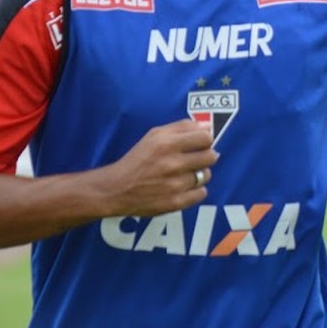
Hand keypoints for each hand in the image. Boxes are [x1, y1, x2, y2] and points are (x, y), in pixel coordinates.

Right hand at [101, 119, 217, 217]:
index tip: (200, 143)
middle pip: (210, 156)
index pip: (205, 138)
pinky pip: (202, 193)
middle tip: (195, 158)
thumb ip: (182, 127)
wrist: (117, 189)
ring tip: (186, 173)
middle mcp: (172, 163)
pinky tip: (183, 187)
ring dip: (200, 174)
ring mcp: (175, 184)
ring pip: (206, 175)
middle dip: (205, 156)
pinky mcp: (176, 202)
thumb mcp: (154, 135)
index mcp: (167, 144)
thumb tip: (207, 125)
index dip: (206, 140)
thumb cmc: (137, 159)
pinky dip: (195, 190)